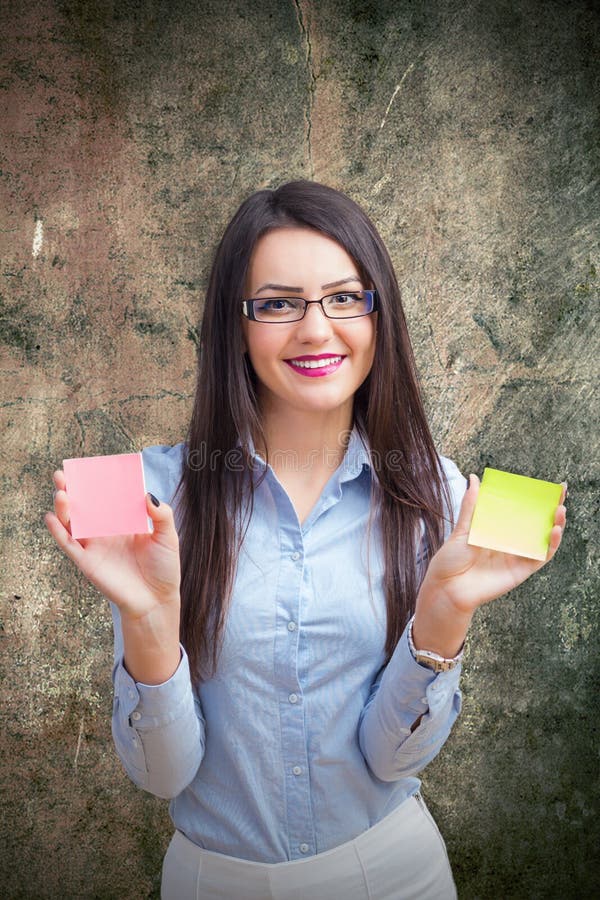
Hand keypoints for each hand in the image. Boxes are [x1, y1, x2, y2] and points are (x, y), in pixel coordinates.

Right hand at [44, 469, 181, 620]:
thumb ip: (161, 515)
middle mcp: (105, 532)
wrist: (157, 600)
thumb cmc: (164, 568)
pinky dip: (58, 532)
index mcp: (122, 522)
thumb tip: (147, 494)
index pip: (105, 497)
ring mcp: (94, 546)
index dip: (95, 483)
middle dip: (71, 490)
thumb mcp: (167, 536)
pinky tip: (51, 518)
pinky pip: (69, 545)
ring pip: (72, 523)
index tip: (87, 467)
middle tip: (62, 473)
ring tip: (61, 492)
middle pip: (83, 506)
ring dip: (63, 508)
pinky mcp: (87, 562)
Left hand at [421, 474, 566, 616]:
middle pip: (536, 523)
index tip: (547, 485)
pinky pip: (541, 557)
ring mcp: (516, 555)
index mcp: (496, 529)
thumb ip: (471, 505)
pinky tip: (555, 531)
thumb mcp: (461, 529)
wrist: (447, 588)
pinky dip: (551, 546)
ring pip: (543, 539)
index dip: (534, 499)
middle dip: (551, 508)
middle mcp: (509, 541)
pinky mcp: (520, 570)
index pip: (519, 511)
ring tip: (560, 510)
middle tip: (561, 492)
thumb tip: (474, 478)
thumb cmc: (451, 559)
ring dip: (556, 525)